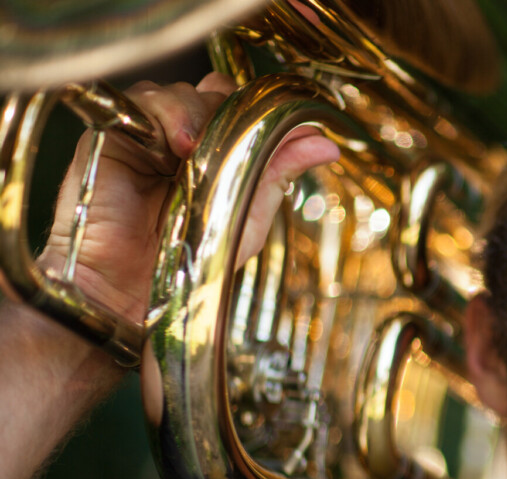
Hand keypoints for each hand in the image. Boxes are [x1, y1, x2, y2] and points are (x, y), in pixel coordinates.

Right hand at [39, 72, 340, 322]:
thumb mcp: (249, 214)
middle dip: (228, 110)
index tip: (276, 123)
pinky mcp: (111, 135)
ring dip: (197, 111)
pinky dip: (164, 114)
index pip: (236, 103)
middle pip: (211, 92)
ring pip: (177, 91)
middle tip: (234, 141)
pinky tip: (179, 144)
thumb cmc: (192, 258)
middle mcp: (181, 135)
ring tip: (196, 149)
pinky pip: (139, 102)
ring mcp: (146, 133)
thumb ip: (280, 172)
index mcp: (216, 148)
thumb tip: (326, 144)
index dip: (254, 107)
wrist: (139, 290)